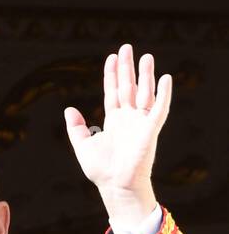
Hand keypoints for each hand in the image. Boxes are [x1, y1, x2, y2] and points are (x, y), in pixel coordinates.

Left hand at [64, 43, 171, 224]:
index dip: (112, 75)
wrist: (115, 186)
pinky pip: (159, 109)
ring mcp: (140, 123)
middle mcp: (128, 119)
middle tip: (127, 47)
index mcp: (113, 121)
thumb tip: (69, 109)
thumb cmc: (101, 170)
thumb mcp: (83, 146)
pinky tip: (165, 78)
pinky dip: (163, 94)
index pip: (113, 92)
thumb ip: (76, 127)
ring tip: (146, 56)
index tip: (112, 57)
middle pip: (128, 87)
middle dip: (128, 68)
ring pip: (144, 93)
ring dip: (146, 75)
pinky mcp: (151, 130)